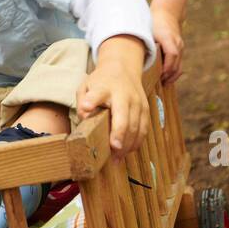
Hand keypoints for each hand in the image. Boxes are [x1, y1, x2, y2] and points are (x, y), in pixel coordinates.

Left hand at [77, 39, 148, 159]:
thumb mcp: (86, 86)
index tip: (86, 106)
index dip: (91, 100)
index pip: (98, 93)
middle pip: (123, 116)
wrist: (123, 69)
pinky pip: (143, 129)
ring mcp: (137, 102)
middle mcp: (124, 95)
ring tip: (117, 158)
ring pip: (136, 126)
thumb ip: (82, 101)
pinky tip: (127, 151)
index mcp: (105, 87)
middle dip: (119, 134)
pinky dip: (136, 142)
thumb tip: (85, 117)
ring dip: (127, 144)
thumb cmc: (101, 82)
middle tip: (113, 149)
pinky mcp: (145, 110)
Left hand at [151, 7, 183, 85]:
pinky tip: (166, 76)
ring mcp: (180, 47)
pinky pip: (179, 63)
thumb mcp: (148, 32)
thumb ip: (146, 45)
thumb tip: (137, 60)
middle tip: (159, 84)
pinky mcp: (180, 49)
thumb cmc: (154, 23)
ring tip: (163, 83)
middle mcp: (177, 44)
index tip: (159, 77)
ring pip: (179, 66)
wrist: (167, 13)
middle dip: (168, 76)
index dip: (166, 67)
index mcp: (169, 39)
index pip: (172, 55)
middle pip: (176, 65)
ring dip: (172, 76)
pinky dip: (173, 71)